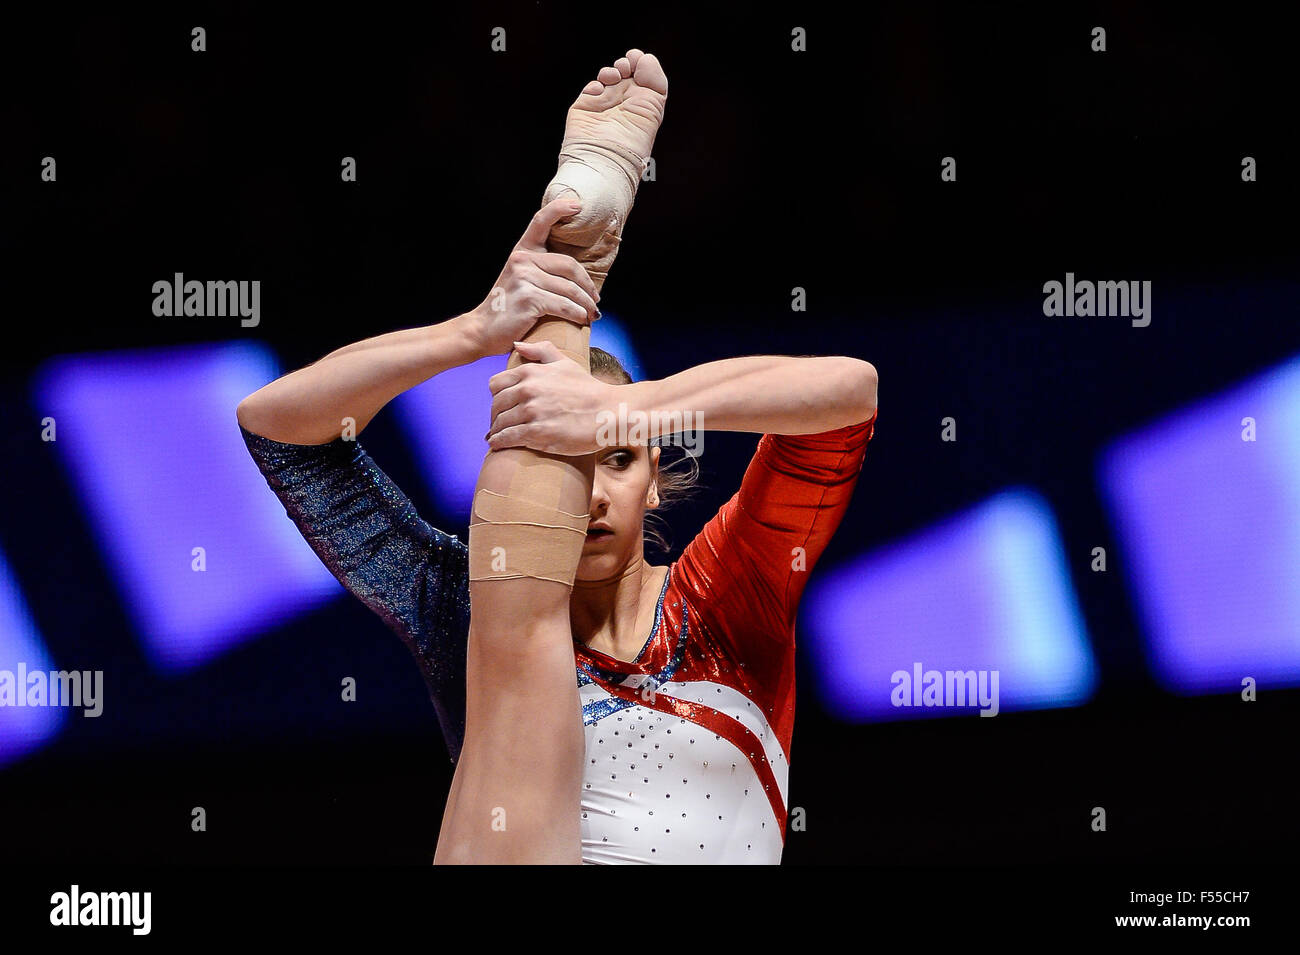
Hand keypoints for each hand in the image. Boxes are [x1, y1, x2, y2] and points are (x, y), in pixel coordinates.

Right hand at [467, 198, 600, 356]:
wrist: (482, 329)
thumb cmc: (508, 307)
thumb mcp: (520, 279)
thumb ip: (540, 269)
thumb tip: (575, 274)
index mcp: (521, 251)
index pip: (540, 221)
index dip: (559, 209)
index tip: (577, 205)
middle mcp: (522, 260)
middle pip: (569, 265)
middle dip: (588, 284)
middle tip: (595, 298)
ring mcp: (525, 278)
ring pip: (570, 289)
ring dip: (586, 304)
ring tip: (591, 313)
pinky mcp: (529, 299)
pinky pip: (564, 305)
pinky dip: (577, 314)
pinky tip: (581, 319)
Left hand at [485, 340, 622, 454]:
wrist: (608, 412)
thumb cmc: (588, 389)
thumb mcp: (566, 363)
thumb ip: (541, 350)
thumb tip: (517, 345)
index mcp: (530, 372)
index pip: (495, 384)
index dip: (497, 396)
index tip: (503, 405)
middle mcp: (528, 390)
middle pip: (496, 405)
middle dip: (496, 415)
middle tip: (500, 423)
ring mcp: (531, 412)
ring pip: (500, 423)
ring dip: (497, 431)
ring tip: (499, 436)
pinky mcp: (537, 433)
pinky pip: (507, 438)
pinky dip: (499, 442)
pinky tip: (498, 445)